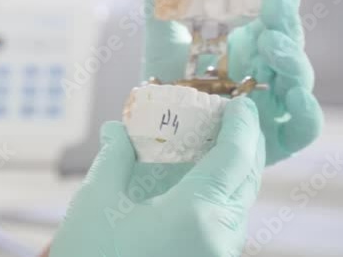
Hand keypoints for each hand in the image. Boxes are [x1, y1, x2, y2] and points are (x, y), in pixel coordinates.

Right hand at [49, 98, 265, 256]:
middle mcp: (222, 239)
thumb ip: (114, 159)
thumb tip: (118, 131)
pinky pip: (227, 224)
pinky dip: (219, 196)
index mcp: (198, 215)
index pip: (235, 157)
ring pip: (239, 205)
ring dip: (231, 172)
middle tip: (226, 119)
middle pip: (246, 181)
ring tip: (209, 146)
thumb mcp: (96, 203)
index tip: (240, 104)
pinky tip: (197, 185)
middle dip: (241, 146)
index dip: (241, 126)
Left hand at [142, 0, 323, 164]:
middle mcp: (266, 73)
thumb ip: (160, 1)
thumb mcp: (160, 41)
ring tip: (269, 43)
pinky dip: (306, 111)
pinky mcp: (273, 142)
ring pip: (298, 79)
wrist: (151, 141)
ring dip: (291, 57)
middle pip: (288, 42)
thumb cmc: (163, 90)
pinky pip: (303, 129)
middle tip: (270, 4)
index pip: (274, 15)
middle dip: (284, 20)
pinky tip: (294, 94)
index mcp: (248, 44)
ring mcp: (272, 106)